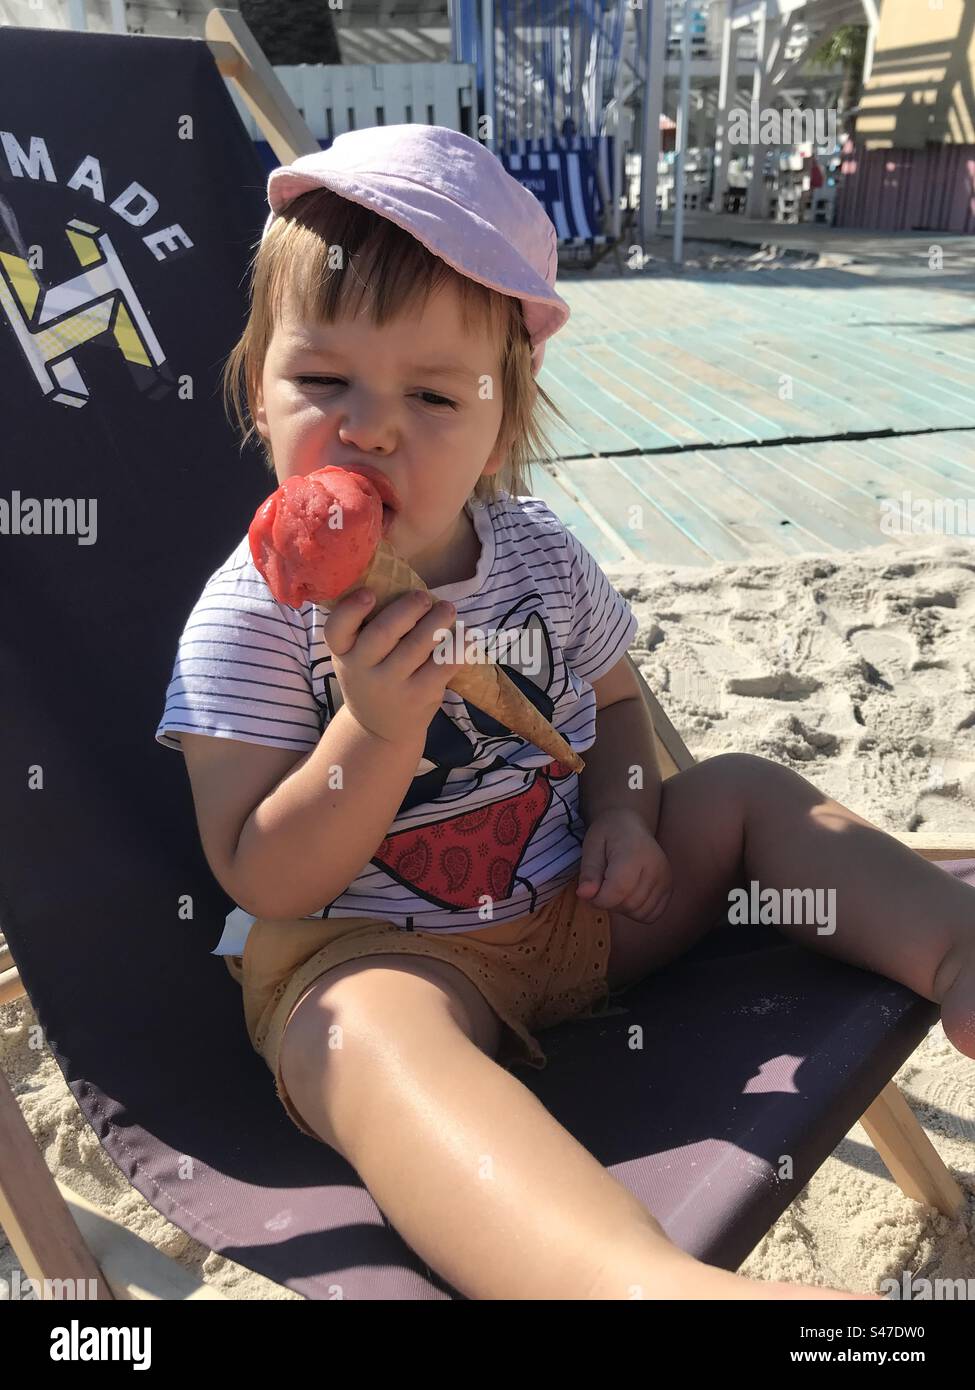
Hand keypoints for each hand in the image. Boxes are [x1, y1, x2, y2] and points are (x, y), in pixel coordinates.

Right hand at [324, 587, 465, 744]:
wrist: (379, 728)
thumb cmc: (371, 675)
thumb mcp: (356, 654)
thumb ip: (368, 626)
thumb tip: (405, 583)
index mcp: (342, 652)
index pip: (336, 629)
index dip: (351, 610)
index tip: (370, 593)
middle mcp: (361, 670)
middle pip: (383, 633)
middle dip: (407, 610)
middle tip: (424, 597)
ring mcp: (390, 685)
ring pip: (416, 647)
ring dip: (436, 622)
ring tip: (448, 609)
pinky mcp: (419, 696)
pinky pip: (442, 667)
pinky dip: (458, 648)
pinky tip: (466, 636)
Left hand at [575, 809, 672, 921]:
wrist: (631, 826)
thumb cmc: (608, 835)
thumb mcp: (591, 847)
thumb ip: (588, 873)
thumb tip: (584, 895)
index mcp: (634, 854)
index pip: (618, 890)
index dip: (599, 899)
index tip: (590, 891)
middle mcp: (655, 868)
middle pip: (629, 904)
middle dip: (609, 903)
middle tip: (601, 886)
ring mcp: (665, 879)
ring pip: (640, 913)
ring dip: (622, 908)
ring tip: (616, 889)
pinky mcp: (669, 888)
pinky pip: (652, 914)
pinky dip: (637, 912)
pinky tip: (628, 896)